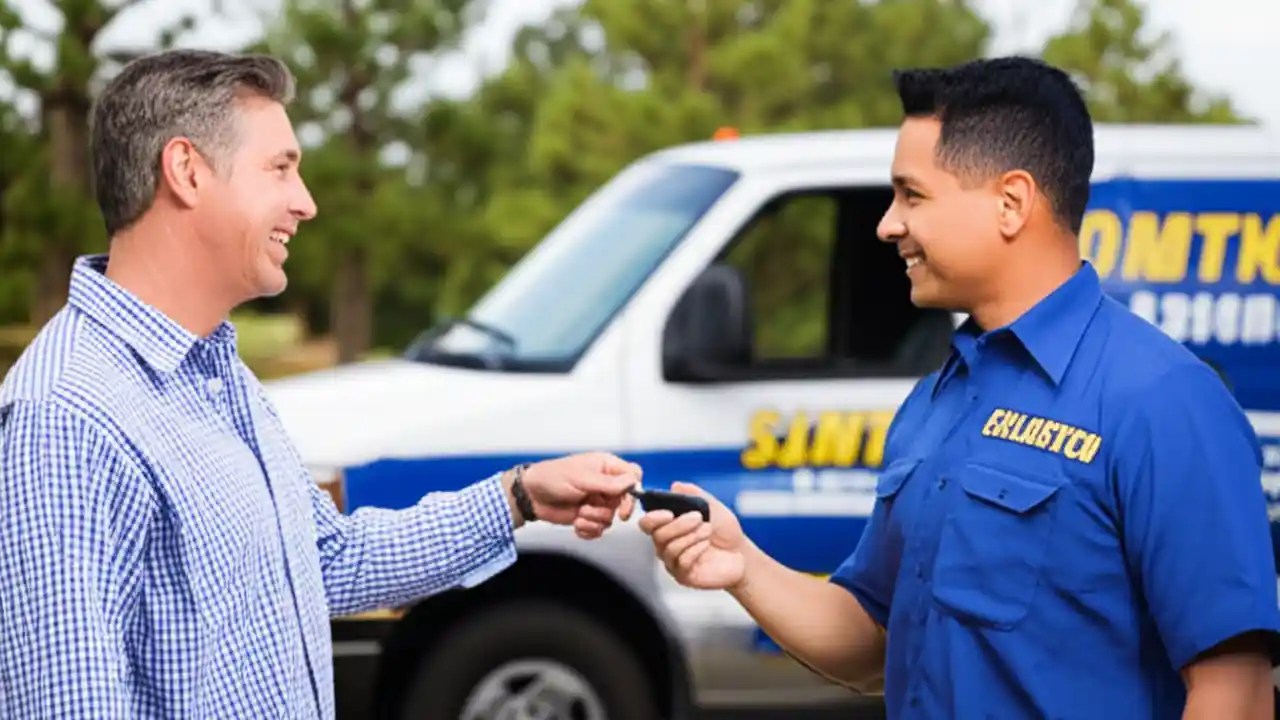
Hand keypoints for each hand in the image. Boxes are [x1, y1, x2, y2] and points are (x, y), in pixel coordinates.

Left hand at [515, 452, 641, 538]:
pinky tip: (577, 524)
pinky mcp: (588, 517)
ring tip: (579, 513)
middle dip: (609, 510)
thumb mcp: (581, 477)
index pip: (633, 475)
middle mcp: (604, 485)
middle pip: (624, 501)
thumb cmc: (553, 477)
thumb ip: (607, 482)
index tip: (624, 501)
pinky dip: (588, 529)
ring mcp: (597, 502)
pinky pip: (599, 529)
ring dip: (594, 519)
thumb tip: (631, 482)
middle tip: (596, 511)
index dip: (632, 489)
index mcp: (606, 467)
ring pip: (610, 518)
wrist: (531, 495)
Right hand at [638, 482, 747, 589]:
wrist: (742, 554)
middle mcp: (667, 545)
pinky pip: (682, 562)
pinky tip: (706, 545)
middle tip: (698, 518)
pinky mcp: (684, 576)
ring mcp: (674, 562)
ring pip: (670, 549)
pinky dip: (695, 551)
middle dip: (679, 525)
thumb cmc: (725, 531)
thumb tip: (676, 486)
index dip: (654, 518)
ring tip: (707, 531)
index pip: (647, 523)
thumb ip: (694, 495)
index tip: (669, 513)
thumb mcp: (713, 507)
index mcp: (669, 526)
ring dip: (690, 537)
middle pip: (658, 536)